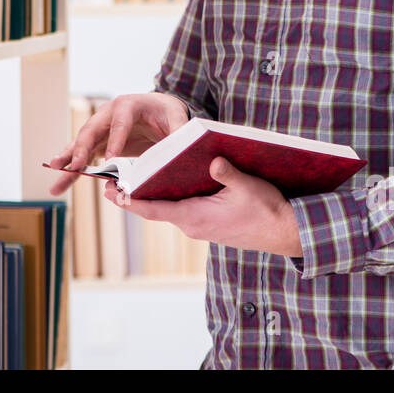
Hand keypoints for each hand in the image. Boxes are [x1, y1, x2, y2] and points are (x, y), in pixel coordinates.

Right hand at [46, 92, 189, 195]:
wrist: (157, 109)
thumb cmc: (166, 112)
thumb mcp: (176, 118)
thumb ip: (178, 131)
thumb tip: (181, 149)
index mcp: (128, 105)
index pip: (120, 122)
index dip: (115, 139)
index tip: (110, 159)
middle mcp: (108, 114)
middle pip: (91, 129)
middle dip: (81, 147)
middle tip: (75, 165)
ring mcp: (100, 128)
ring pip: (80, 143)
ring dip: (67, 158)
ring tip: (54, 171)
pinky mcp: (98, 142)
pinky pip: (81, 155)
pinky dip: (71, 167)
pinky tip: (60, 181)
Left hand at [104, 157, 303, 257]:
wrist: (283, 232)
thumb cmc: (266, 210)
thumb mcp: (247, 187)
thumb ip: (228, 173)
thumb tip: (213, 160)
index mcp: (195, 217)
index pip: (155, 209)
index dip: (131, 201)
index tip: (111, 192)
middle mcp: (192, 225)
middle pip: (155, 210)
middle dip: (134, 197)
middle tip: (110, 184)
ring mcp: (199, 226)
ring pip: (168, 210)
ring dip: (151, 197)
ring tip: (130, 181)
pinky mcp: (207, 224)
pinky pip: (180, 211)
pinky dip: (168, 199)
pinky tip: (164, 184)